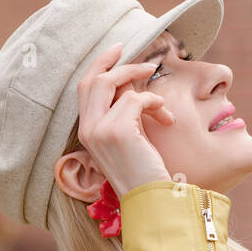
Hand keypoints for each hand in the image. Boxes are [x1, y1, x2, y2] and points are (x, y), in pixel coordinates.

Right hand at [76, 43, 173, 198]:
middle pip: (95, 80)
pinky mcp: (117, 130)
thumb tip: (131, 85)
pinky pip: (137, 99)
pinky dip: (155, 104)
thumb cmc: (143, 172)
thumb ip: (123, 113)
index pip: (85, 88)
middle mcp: (88, 129)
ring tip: (162, 103)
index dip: (99, 65)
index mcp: (86, 131)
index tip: (117, 50)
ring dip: (144, 87)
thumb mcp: (128, 138)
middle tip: (147, 63)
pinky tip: (166, 120)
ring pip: (117, 85)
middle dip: (120, 65)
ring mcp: (100, 129)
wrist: (150, 199)